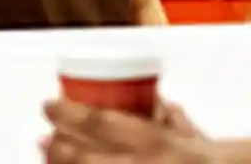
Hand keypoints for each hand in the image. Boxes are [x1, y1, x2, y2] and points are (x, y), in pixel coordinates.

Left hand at [41, 99, 216, 162]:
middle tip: (43, 135)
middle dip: (58, 148)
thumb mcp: (188, 132)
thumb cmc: (207, 158)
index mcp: (159, 141)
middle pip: (89, 159)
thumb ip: (165, 113)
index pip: (104, 124)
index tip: (48, 105)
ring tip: (45, 152)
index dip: (68, 115)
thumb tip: (149, 94)